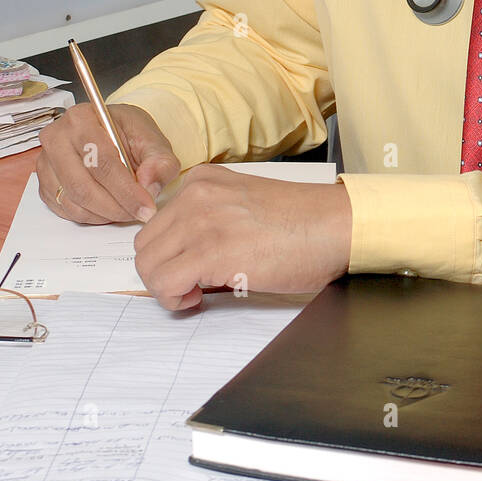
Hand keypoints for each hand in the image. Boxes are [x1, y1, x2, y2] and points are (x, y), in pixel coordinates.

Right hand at [35, 102, 180, 224]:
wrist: (111, 133)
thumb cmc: (129, 134)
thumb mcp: (153, 140)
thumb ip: (159, 162)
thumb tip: (149, 185)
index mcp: (82, 118)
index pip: (103, 162)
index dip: (127, 191)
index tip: (146, 208)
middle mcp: (57, 138)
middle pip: (83, 186)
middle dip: (116, 207)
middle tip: (138, 213)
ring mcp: (46, 162)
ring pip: (74, 202)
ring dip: (105, 214)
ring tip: (127, 209)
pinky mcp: (44, 183)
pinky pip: (65, 210)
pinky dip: (91, 216)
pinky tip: (109, 207)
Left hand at [133, 165, 352, 310]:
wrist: (336, 227)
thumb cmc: (302, 224)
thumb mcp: (242, 206)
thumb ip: (207, 221)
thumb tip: (184, 259)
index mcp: (202, 181)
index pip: (156, 223)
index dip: (170, 253)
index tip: (191, 268)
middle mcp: (195, 194)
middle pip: (145, 245)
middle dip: (164, 272)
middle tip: (195, 284)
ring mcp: (201, 220)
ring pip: (147, 266)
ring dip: (167, 287)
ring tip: (199, 291)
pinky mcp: (210, 250)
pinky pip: (164, 284)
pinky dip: (174, 299)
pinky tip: (199, 297)